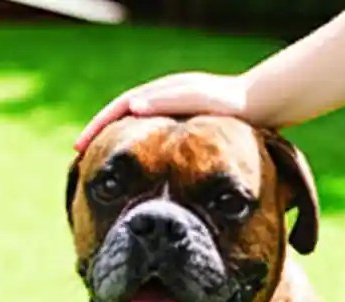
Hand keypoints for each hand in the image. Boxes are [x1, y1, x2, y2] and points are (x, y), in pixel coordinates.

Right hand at [72, 72, 256, 153]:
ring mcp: (174, 111)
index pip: (119, 108)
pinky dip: (138, 148)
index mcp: (161, 91)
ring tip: (102, 163)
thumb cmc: (232, 103)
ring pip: (136, 127)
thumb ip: (166, 101)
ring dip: (118, 141)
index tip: (80, 146)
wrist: (264, 104)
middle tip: (80, 156)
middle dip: (100, 134)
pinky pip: (153, 136)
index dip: (97, 126)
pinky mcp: (186, 125)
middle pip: (122, 116)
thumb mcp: (197, 99)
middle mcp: (164, 99)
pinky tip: (138, 167)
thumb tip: (130, 107)